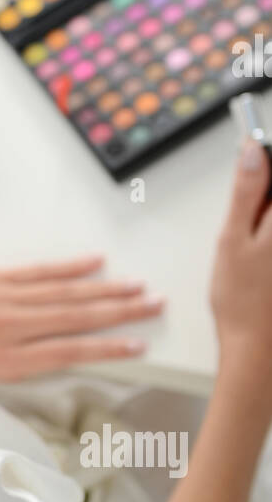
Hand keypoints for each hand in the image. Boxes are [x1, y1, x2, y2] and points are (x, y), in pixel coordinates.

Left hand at [0, 255, 164, 383]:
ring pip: (66, 293)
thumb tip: (52, 362)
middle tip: (156, 305)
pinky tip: (92, 263)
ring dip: (105, 290)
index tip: (140, 345)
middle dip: (122, 313)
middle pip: (79, 318)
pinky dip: (68, 267)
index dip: (110, 348)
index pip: (73, 352)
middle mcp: (13, 328)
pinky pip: (39, 272)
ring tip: (137, 287)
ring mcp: (6, 299)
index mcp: (9, 360)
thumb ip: (14, 370)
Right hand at [211, 138, 271, 392]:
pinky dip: (268, 244)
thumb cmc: (243, 302)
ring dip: (265, 223)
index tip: (251, 162)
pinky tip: (265, 269)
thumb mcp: (233, 239)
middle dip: (265, 203)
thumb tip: (252, 150)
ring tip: (258, 256)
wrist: (260, 351)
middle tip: (251, 225)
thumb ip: (245, 192)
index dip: (263, 164)